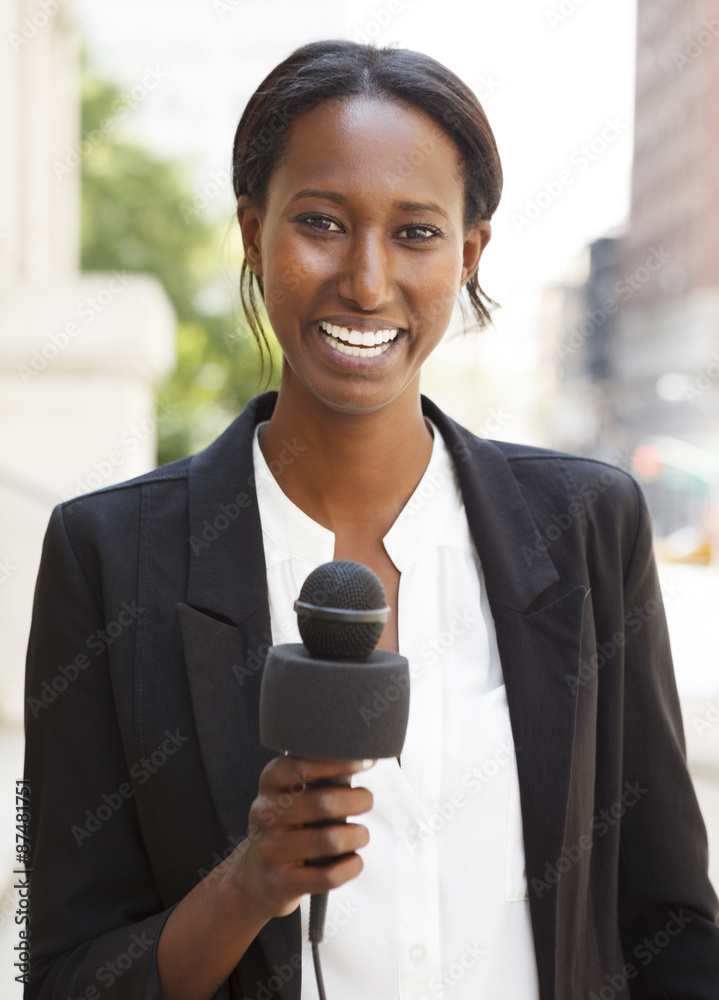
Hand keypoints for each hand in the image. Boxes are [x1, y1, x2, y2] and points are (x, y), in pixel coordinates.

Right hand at [219, 755, 375, 922]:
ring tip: (361, 835)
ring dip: (358, 836)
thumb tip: (364, 761)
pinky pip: (328, 876)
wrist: (256, 877)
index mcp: (270, 784)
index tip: (366, 762)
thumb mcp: (292, 795)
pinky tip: (353, 861)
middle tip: (366, 801)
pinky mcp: (279, 882)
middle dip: (357, 800)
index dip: (339, 763)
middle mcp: (264, 814)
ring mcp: (269, 849)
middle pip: (322, 803)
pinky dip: (351, 867)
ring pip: (329, 840)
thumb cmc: (289, 827)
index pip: (302, 766)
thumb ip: (320, 778)